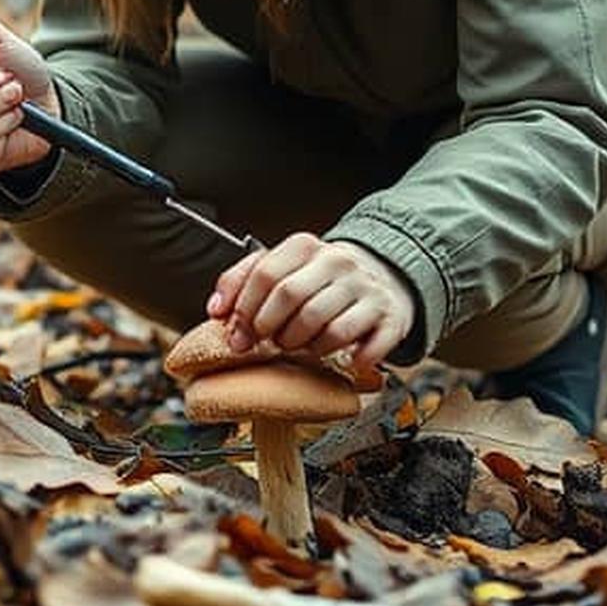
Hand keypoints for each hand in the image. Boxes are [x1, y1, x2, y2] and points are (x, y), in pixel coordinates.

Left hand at [205, 233, 415, 367]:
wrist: (380, 276)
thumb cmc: (320, 279)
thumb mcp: (282, 268)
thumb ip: (243, 281)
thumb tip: (216, 309)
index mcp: (305, 246)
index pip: (265, 274)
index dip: (245, 310)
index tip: (237, 335)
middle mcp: (338, 262)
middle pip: (291, 297)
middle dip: (271, 329)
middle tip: (269, 343)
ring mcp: (366, 288)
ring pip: (326, 327)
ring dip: (305, 347)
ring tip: (300, 347)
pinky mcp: (389, 316)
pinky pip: (364, 348)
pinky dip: (347, 359)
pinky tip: (339, 356)